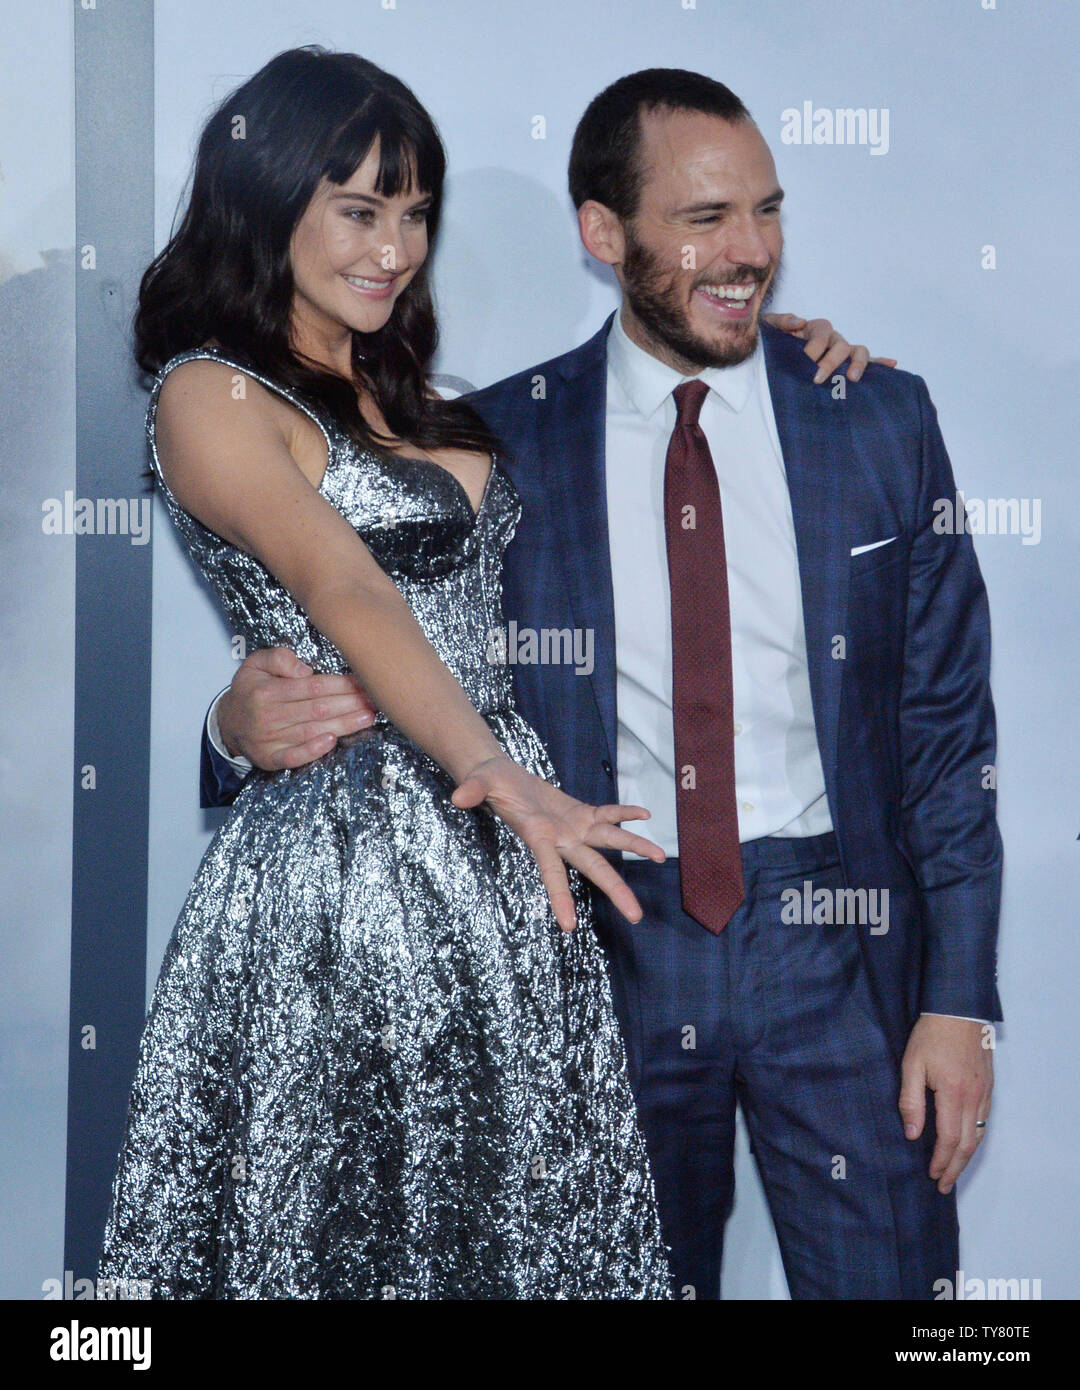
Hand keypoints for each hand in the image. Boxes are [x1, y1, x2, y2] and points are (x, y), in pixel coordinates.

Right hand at [217, 646, 376, 770]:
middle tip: (375, 699)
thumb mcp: (255, 663)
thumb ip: (279, 658)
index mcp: (267, 691)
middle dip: (350, 703)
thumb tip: (305, 669)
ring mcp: (269, 740)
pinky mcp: (271, 759)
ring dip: (344, 725)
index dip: (340, 685)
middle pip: (317, 709)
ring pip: (312, 731)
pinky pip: (294, 757)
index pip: (311, 687)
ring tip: (368, 717)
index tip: (362, 682)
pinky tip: (332, 741)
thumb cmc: (249, 690)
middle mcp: (268, 716)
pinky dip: (313, 751)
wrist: (228, 723)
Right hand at [451, 754, 664, 930]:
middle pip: (593, 868)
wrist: (500, 777)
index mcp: (538, 837)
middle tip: (637, 917)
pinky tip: (645, 814)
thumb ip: (472, 790)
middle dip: (616, 891)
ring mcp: (573, 828)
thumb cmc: (486, 781)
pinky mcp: (579, 813)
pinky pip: (607, 814)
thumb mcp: (478, 782)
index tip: (569, 927)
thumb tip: (458, 797)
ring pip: (610, 841)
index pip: (550, 873)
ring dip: (635, 846)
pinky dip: (625, 813)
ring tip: (661, 856)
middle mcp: (561, 839)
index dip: (559, 897)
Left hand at [764, 312, 897, 383]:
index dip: (814, 347)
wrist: (776, 357)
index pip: (821, 333)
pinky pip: (869, 361)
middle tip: (817, 378)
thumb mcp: (771, 327)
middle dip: (830, 362)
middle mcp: (833, 339)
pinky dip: (881, 362)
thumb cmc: (776, 341)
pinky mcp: (849, 365)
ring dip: (858, 364)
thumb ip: (781, 321)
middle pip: (840, 345)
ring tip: (852, 378)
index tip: (805, 361)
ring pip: (858, 352)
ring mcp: (843, 352)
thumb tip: (800, 322)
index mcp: (816, 329)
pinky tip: (892, 364)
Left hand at [898, 1015, 993, 1193]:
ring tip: (954, 1171)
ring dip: (967, 1156)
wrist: (958, 1010)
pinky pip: (984, 1120)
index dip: (941, 1160)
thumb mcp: (912, 1064)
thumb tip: (911, 1133)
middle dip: (955, 1167)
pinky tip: (967, 1144)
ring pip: (980, 1134)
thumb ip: (911, 1100)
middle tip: (944, 1186)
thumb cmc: (931, 1035)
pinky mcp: (988, 1086)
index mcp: (953, 1093)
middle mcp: (974, 1097)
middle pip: (968, 1143)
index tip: (933, 1175)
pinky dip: (976, 1138)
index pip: (949, 1138)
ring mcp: (984, 1092)